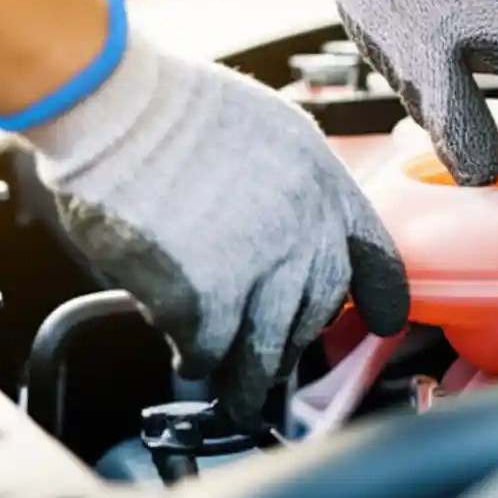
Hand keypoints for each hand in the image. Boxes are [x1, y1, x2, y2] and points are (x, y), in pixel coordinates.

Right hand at [26, 34, 408, 427]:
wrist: (114, 105)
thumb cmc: (171, 107)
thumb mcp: (264, 131)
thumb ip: (287, 187)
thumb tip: (289, 238)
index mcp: (322, 180)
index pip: (374, 253)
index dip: (380, 294)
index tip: (383, 320)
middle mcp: (303, 226)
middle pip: (316, 311)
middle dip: (293, 344)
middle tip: (272, 363)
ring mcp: (257, 264)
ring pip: (266, 348)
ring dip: (248, 378)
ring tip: (234, 392)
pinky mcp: (204, 294)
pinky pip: (207, 347)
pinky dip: (196, 358)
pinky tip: (185, 355)